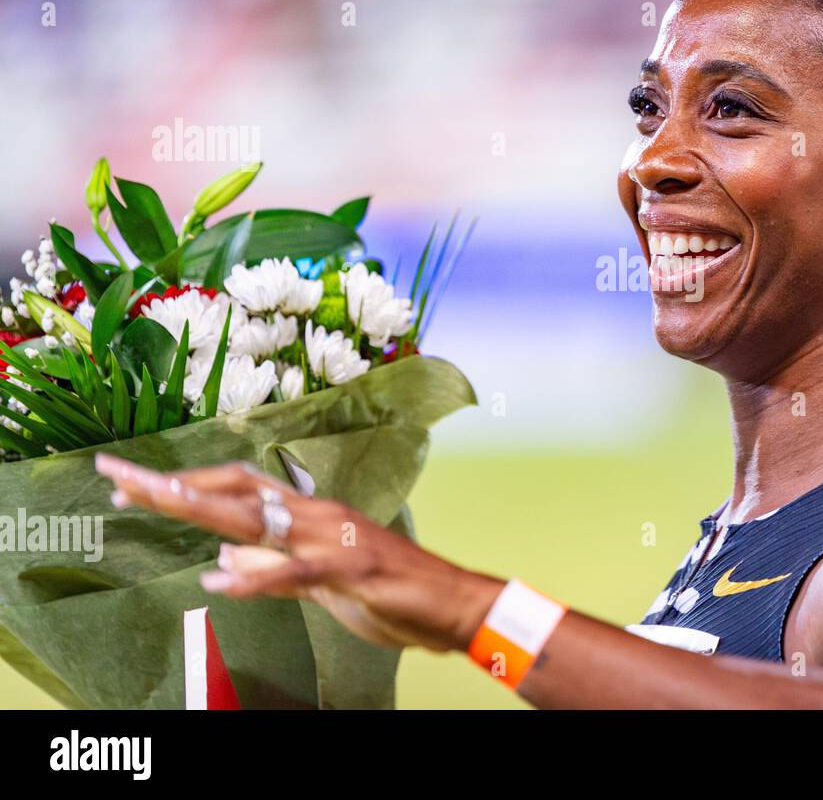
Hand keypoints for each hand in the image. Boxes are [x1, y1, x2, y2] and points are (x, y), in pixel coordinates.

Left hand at [94, 454, 497, 652]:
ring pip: (258, 518)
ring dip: (201, 508)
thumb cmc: (389, 591)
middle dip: (171, 485)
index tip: (128, 484)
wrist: (450, 604)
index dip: (181, 485)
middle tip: (115, 477)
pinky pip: (296, 574)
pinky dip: (258, 577)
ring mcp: (332, 541)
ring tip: (152, 500)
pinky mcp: (351, 572)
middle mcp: (315, 516)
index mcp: (308, 516)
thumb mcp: (317, 582)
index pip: (235, 489)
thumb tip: (221, 559)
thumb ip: (271, 567)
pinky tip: (220, 582)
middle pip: (233, 492)